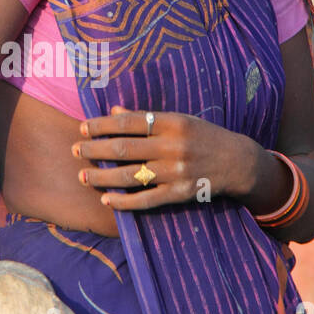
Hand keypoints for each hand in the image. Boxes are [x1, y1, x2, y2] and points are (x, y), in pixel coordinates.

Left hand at [71, 105, 257, 211]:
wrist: (238, 162)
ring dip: (102, 177)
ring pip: (130, 176)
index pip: (129, 122)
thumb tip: (114, 111)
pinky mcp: (180, 194)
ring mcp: (177, 172)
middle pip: (124, 149)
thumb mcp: (179, 120)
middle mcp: (174, 146)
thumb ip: (146, 117)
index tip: (83, 127)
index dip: (102, 125)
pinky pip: (146, 200)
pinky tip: (106, 200)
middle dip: (95, 149)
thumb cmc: (203, 136)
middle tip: (75, 150)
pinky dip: (123, 202)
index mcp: (172, 122)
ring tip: (83, 176)